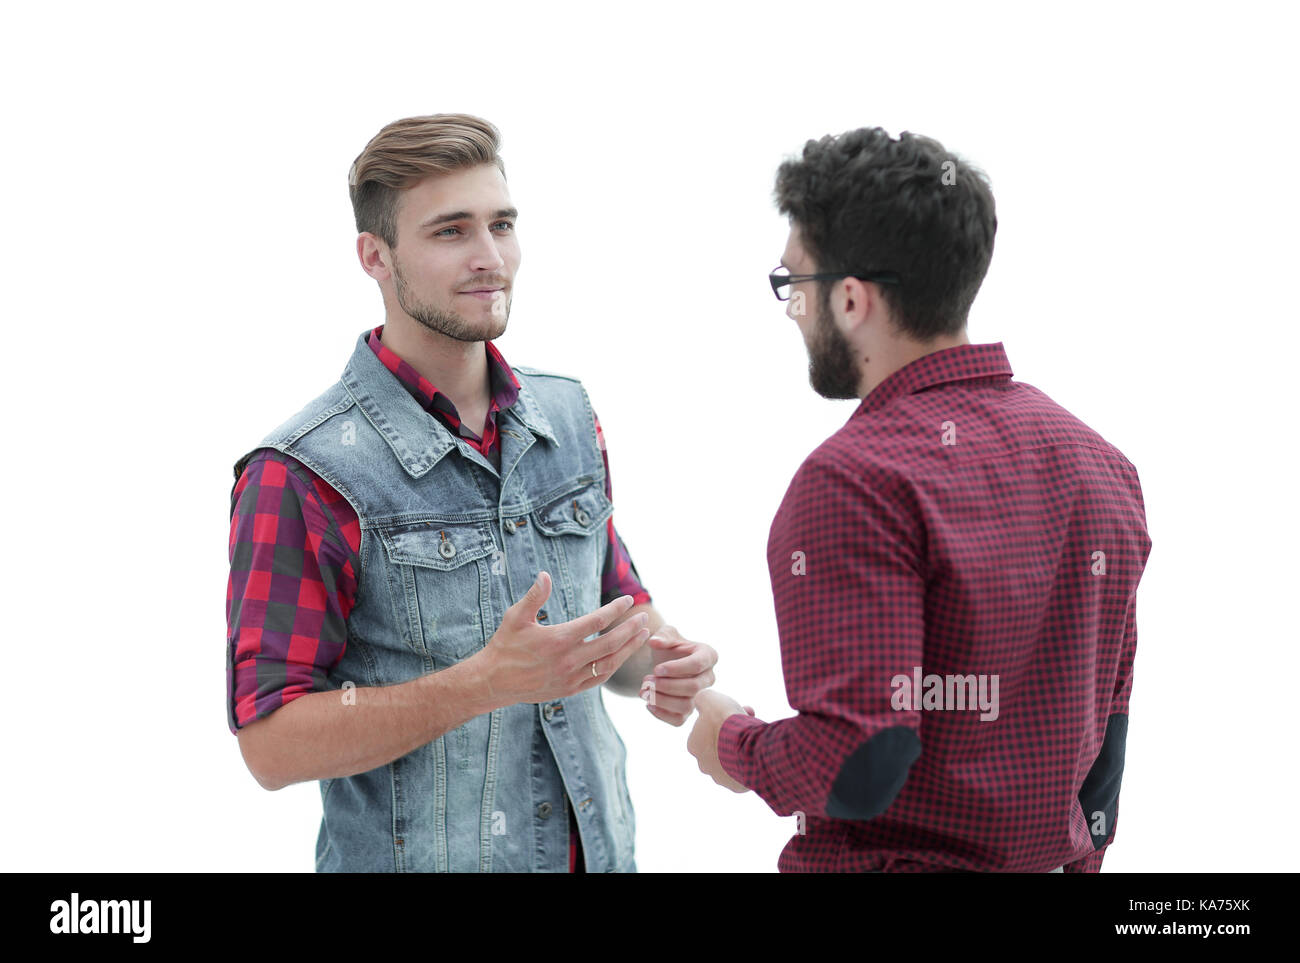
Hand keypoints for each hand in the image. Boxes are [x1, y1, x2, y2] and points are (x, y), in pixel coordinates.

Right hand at [474, 571, 650, 706]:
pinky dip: (613, 667)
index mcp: (559, 639)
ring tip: (642, 636)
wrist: (494, 682)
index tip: (628, 599)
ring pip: (609, 663)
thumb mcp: (516, 617)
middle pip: (610, 643)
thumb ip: (534, 596)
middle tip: (644, 617)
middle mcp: (568, 660)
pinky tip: (622, 657)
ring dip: (628, 649)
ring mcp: (571, 677)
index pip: (596, 622)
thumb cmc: (505, 645)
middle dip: (630, 629)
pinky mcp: (570, 690)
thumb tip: (545, 575)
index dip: (615, 609)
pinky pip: (599, 679)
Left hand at [638, 625, 717, 725]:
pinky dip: (661, 714)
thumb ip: (662, 636)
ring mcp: (700, 697)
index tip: (656, 669)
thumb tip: (655, 642)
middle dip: (667, 685)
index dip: (676, 668)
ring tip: (644, 691)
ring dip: (662, 700)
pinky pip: (678, 720)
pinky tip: (648, 704)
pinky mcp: (688, 711)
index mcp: (708, 655)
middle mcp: (708, 678)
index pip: (697, 664)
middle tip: (646, 680)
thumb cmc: (669, 645)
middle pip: (693, 687)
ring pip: (686, 706)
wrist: (664, 661)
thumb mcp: (666, 635)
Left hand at [687, 689, 754, 791]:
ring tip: (755, 734)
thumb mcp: (709, 698)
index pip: (707, 727)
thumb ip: (702, 698)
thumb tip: (702, 700)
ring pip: (733, 757)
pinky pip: (746, 770)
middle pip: (721, 742)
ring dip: (743, 745)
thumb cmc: (726, 721)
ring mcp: (721, 778)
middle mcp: (704, 764)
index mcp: (694, 745)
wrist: (749, 747)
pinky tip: (759, 749)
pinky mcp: (738, 787)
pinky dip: (752, 759)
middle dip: (733, 730)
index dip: (722, 716)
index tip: (735, 710)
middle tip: (748, 718)